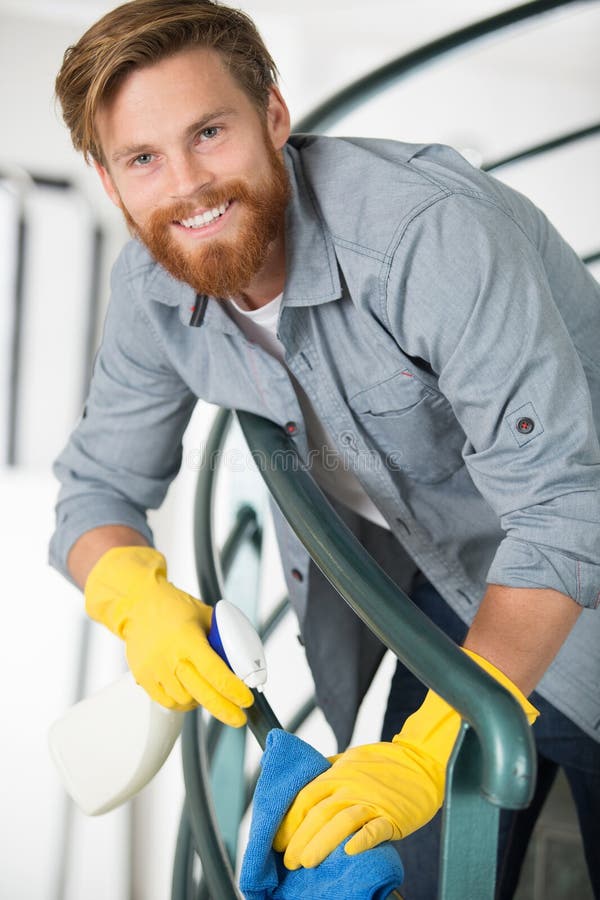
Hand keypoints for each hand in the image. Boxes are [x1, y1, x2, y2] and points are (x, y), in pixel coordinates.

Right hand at [84, 545, 253, 723]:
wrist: (139, 605)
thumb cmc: (174, 607)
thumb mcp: (205, 615)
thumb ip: (223, 636)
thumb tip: (242, 660)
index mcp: (188, 639)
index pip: (215, 672)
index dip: (233, 690)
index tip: (246, 700)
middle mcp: (170, 657)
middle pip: (202, 694)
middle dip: (224, 710)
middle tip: (239, 718)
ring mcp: (154, 670)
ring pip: (185, 701)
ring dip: (201, 702)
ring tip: (210, 693)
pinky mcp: (143, 678)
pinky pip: (167, 702)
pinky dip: (182, 703)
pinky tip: (190, 694)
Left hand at [274, 649, 538, 868]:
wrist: (421, 760)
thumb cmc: (384, 761)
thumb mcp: (350, 759)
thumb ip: (328, 771)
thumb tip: (305, 780)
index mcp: (337, 774)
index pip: (305, 797)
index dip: (289, 820)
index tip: (277, 839)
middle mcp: (350, 786)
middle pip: (318, 813)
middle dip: (299, 838)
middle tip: (289, 860)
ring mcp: (371, 800)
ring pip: (340, 821)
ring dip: (321, 843)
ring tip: (307, 862)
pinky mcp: (392, 815)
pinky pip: (374, 828)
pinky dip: (361, 840)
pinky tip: (349, 852)